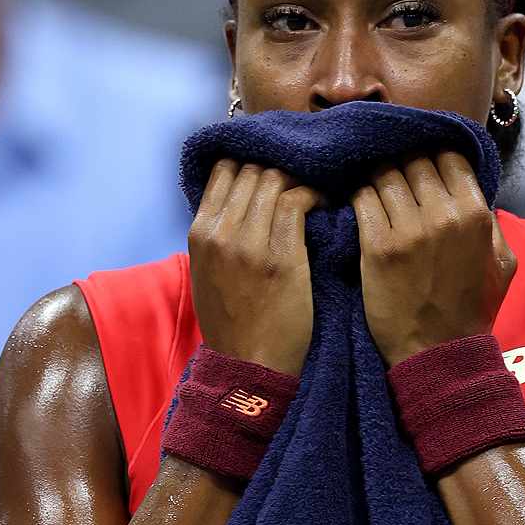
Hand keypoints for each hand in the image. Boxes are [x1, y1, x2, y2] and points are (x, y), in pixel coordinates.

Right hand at [189, 160, 322, 375]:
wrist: (249, 364)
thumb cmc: (235, 322)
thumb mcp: (210, 273)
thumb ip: (220, 235)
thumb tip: (242, 202)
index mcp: (199, 232)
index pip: (223, 170)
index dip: (254, 161)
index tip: (277, 168)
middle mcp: (220, 231)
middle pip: (252, 169)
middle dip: (282, 166)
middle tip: (305, 175)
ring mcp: (250, 242)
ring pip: (275, 179)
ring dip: (301, 178)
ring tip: (317, 188)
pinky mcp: (282, 256)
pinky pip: (297, 201)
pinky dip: (315, 194)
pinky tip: (324, 203)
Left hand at [353, 150, 514, 367]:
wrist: (440, 352)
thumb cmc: (473, 308)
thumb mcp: (503, 263)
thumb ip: (491, 222)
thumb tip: (473, 191)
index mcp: (476, 215)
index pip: (450, 156)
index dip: (436, 156)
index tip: (427, 166)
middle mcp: (443, 216)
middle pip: (415, 160)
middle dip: (406, 163)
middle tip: (399, 176)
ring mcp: (408, 231)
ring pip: (385, 173)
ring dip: (380, 177)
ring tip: (379, 189)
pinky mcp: (376, 247)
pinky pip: (362, 198)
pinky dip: (360, 195)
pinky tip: (363, 205)